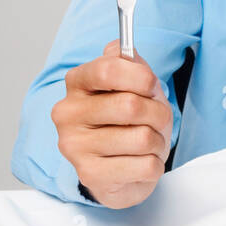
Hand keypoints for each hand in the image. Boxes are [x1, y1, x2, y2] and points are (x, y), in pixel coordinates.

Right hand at [51, 39, 172, 208]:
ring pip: (142, 138)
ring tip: (147, 143)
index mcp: (76, 83)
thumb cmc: (126, 123)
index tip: (150, 86)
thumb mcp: (132, 85)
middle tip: (157, 120)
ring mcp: (75, 147)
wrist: (119, 169)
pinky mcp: (90, 176)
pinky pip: (145, 166)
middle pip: (131, 106)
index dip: (141, 77)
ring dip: (157, 141)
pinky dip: (154, 164)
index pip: (108, 69)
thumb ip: (130, 63)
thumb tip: (125, 49)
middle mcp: (68, 114)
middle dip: (158, 113)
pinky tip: (140, 162)